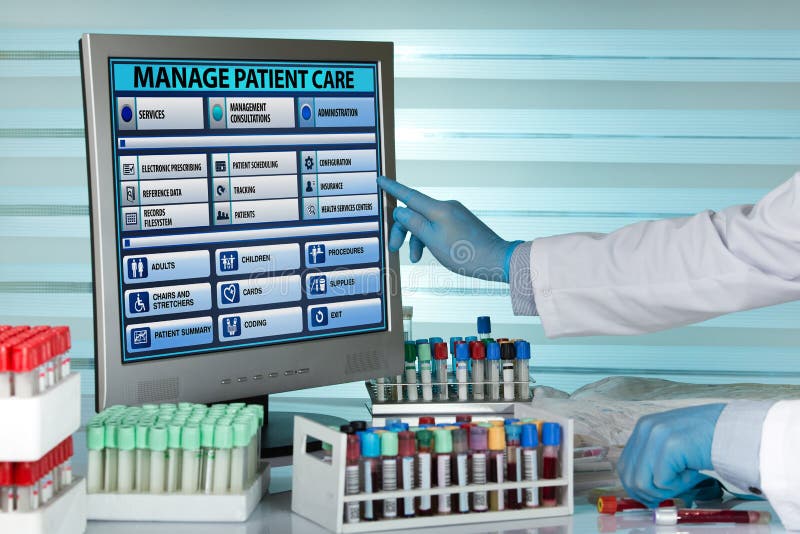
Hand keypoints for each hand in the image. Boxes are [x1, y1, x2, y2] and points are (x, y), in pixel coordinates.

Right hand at [377, 176, 520, 281]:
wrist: (496, 260)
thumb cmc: (465, 253)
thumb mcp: (432, 240)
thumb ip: (413, 224)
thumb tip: (400, 210)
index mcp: (438, 209)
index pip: (409, 195)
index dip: (392, 188)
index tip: (380, 180)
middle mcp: (447, 206)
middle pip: (415, 212)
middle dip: (402, 229)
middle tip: (395, 248)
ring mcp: (455, 214)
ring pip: (426, 222)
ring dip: (416, 239)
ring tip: (415, 258)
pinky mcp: (461, 222)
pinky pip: (438, 226)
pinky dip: (429, 238)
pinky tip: (430, 252)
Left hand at [617, 403, 724, 507]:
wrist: (737, 431)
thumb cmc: (708, 441)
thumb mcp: (672, 444)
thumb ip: (654, 458)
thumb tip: (640, 488)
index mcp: (643, 427)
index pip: (624, 466)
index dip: (637, 488)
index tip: (655, 496)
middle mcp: (645, 428)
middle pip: (630, 478)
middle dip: (651, 493)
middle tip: (673, 490)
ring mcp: (656, 435)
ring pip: (642, 483)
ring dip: (667, 489)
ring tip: (686, 476)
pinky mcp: (669, 446)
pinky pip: (662, 482)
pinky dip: (680, 484)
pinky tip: (694, 470)